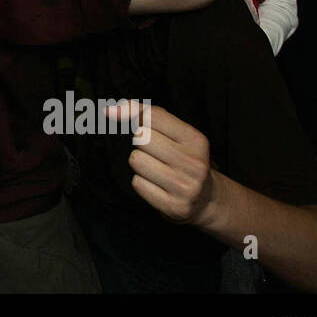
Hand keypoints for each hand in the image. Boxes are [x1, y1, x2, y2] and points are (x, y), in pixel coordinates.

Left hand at [110, 102, 216, 225]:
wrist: (205, 199)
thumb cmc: (183, 158)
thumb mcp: (175, 133)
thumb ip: (145, 114)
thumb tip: (110, 110)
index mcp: (196, 141)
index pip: (152, 116)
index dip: (137, 117)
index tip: (136, 122)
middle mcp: (193, 163)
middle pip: (141, 137)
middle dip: (141, 143)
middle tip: (156, 152)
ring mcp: (184, 186)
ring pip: (136, 160)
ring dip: (139, 163)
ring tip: (156, 168)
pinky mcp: (173, 206)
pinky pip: (137, 183)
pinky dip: (141, 182)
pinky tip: (157, 184)